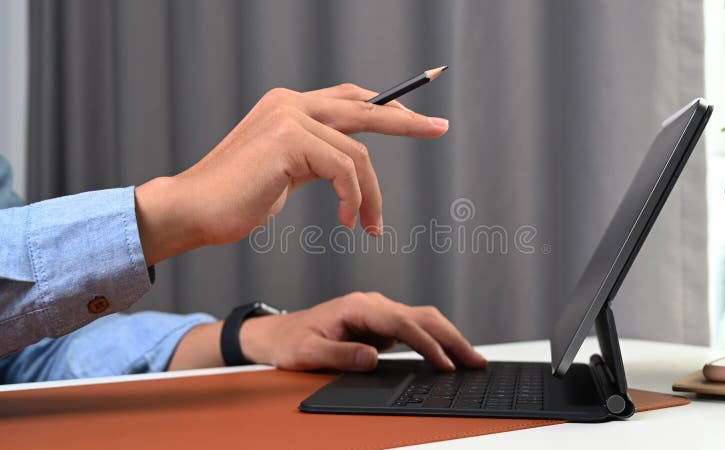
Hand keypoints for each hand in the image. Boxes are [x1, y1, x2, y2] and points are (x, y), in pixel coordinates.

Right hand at [135, 84, 448, 265]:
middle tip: (438, 128)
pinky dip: (354, 198)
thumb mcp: (285, 172)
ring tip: (370, 225)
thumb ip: (315, 158)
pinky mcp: (288, 139)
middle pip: (363, 106)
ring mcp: (288, 117)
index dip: (385, 106)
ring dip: (371, 194)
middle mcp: (290, 103)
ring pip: (358, 151)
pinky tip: (348, 221)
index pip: (349, 99)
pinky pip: (344, 168)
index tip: (418, 117)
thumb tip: (349, 164)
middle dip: (406, 120)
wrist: (193, 211)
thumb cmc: (237, 200)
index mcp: (288, 106)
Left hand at [167, 292, 486, 371]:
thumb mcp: (308, 352)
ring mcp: (378, 312)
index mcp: (358, 307)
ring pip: (422, 319)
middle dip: (451, 338)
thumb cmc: (291, 341)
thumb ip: (340, 354)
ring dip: (448, 338)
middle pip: (422, 316)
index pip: (402, 323)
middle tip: (476, 361)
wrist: (277, 333)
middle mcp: (373, 304)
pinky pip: (414, 328)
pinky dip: (435, 340)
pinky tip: (448, 355)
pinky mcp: (380, 323)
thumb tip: (373, 358)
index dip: (427, 344)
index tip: (444, 364)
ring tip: (472, 359)